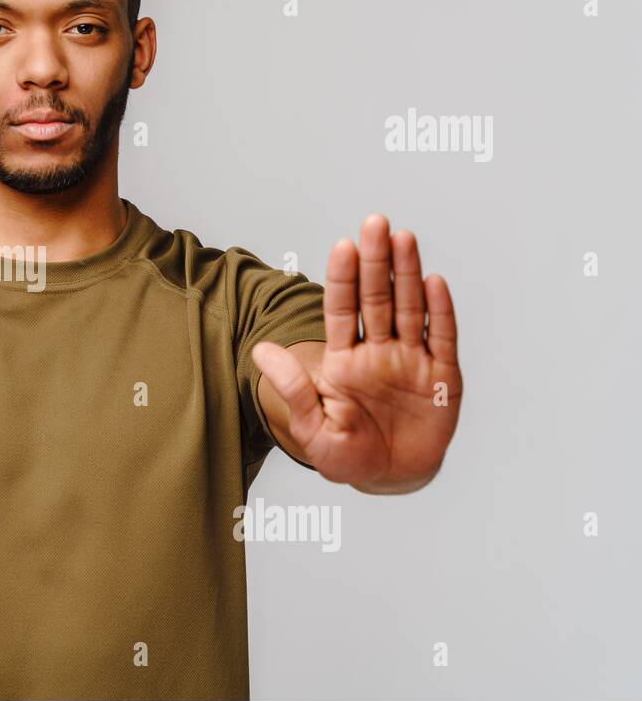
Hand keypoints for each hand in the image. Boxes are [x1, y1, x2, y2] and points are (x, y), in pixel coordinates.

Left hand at [250, 214, 461, 490]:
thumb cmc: (347, 455)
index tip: (342, 246)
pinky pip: (441, 339)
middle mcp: (378, 351)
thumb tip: (259, 352)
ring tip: (403, 238)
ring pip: (409, 309)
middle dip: (376, 262)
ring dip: (407, 273)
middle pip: (377, 298)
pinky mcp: (441, 377)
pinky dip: (439, 312)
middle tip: (375, 222)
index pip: (341, 310)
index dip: (342, 278)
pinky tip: (433, 282)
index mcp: (344, 359)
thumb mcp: (313, 429)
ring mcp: (411, 360)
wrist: (390, 479)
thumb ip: (293, 391)